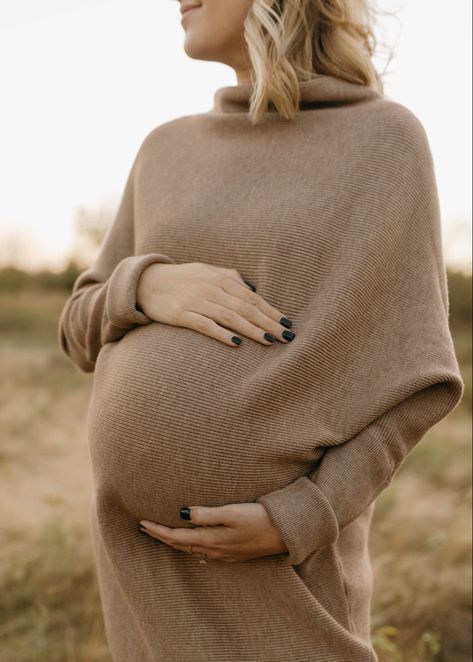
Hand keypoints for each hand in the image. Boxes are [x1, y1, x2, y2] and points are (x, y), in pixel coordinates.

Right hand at [136, 261, 294, 347]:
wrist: (146, 280)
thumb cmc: (183, 278)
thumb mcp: (208, 271)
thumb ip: (231, 278)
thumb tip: (254, 291)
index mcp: (221, 278)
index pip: (252, 297)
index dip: (271, 311)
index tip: (288, 323)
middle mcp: (211, 288)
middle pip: (245, 307)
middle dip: (268, 322)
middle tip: (286, 336)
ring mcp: (196, 301)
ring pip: (230, 317)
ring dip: (251, 329)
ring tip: (269, 340)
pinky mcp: (180, 314)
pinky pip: (205, 325)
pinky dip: (222, 334)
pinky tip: (236, 343)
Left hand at [139, 502, 287, 561]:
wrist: (285, 534)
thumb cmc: (260, 518)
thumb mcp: (233, 512)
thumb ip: (207, 513)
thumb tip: (182, 513)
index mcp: (211, 539)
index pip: (176, 537)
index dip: (157, 531)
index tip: (141, 523)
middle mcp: (214, 550)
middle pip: (180, 545)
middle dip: (161, 537)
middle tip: (144, 528)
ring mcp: (224, 553)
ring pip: (191, 550)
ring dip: (174, 542)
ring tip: (162, 534)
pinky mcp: (233, 553)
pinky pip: (204, 552)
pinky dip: (190, 546)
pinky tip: (191, 542)